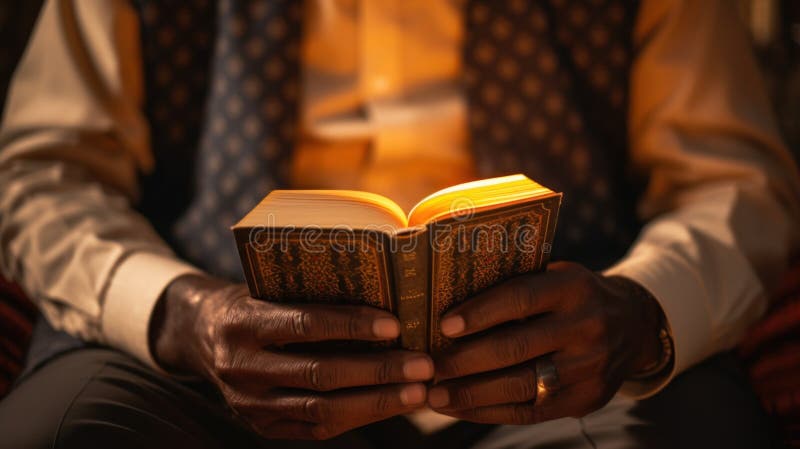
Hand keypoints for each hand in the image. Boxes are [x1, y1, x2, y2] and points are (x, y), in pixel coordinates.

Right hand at [150, 274, 432, 439]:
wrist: (198, 336)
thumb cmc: (251, 301)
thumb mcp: (269, 288)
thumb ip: (311, 295)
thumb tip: (384, 294)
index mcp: (243, 323)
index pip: (303, 325)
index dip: (350, 325)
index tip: (395, 324)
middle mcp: (241, 367)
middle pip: (319, 374)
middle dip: (378, 371)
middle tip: (423, 365)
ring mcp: (250, 403)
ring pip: (321, 410)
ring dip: (377, 402)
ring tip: (418, 392)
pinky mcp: (262, 426)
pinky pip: (317, 428)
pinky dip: (359, 418)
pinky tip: (391, 405)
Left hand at [427, 262, 663, 423]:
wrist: (634, 325)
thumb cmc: (572, 296)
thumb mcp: (556, 276)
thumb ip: (516, 285)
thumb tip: (446, 300)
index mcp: (573, 287)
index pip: (521, 298)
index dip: (480, 312)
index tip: (444, 325)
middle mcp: (586, 327)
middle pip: (516, 348)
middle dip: (465, 361)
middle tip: (427, 367)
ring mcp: (589, 368)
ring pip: (520, 386)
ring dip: (471, 394)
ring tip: (433, 395)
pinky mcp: (586, 400)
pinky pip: (529, 412)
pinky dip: (488, 412)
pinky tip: (459, 409)